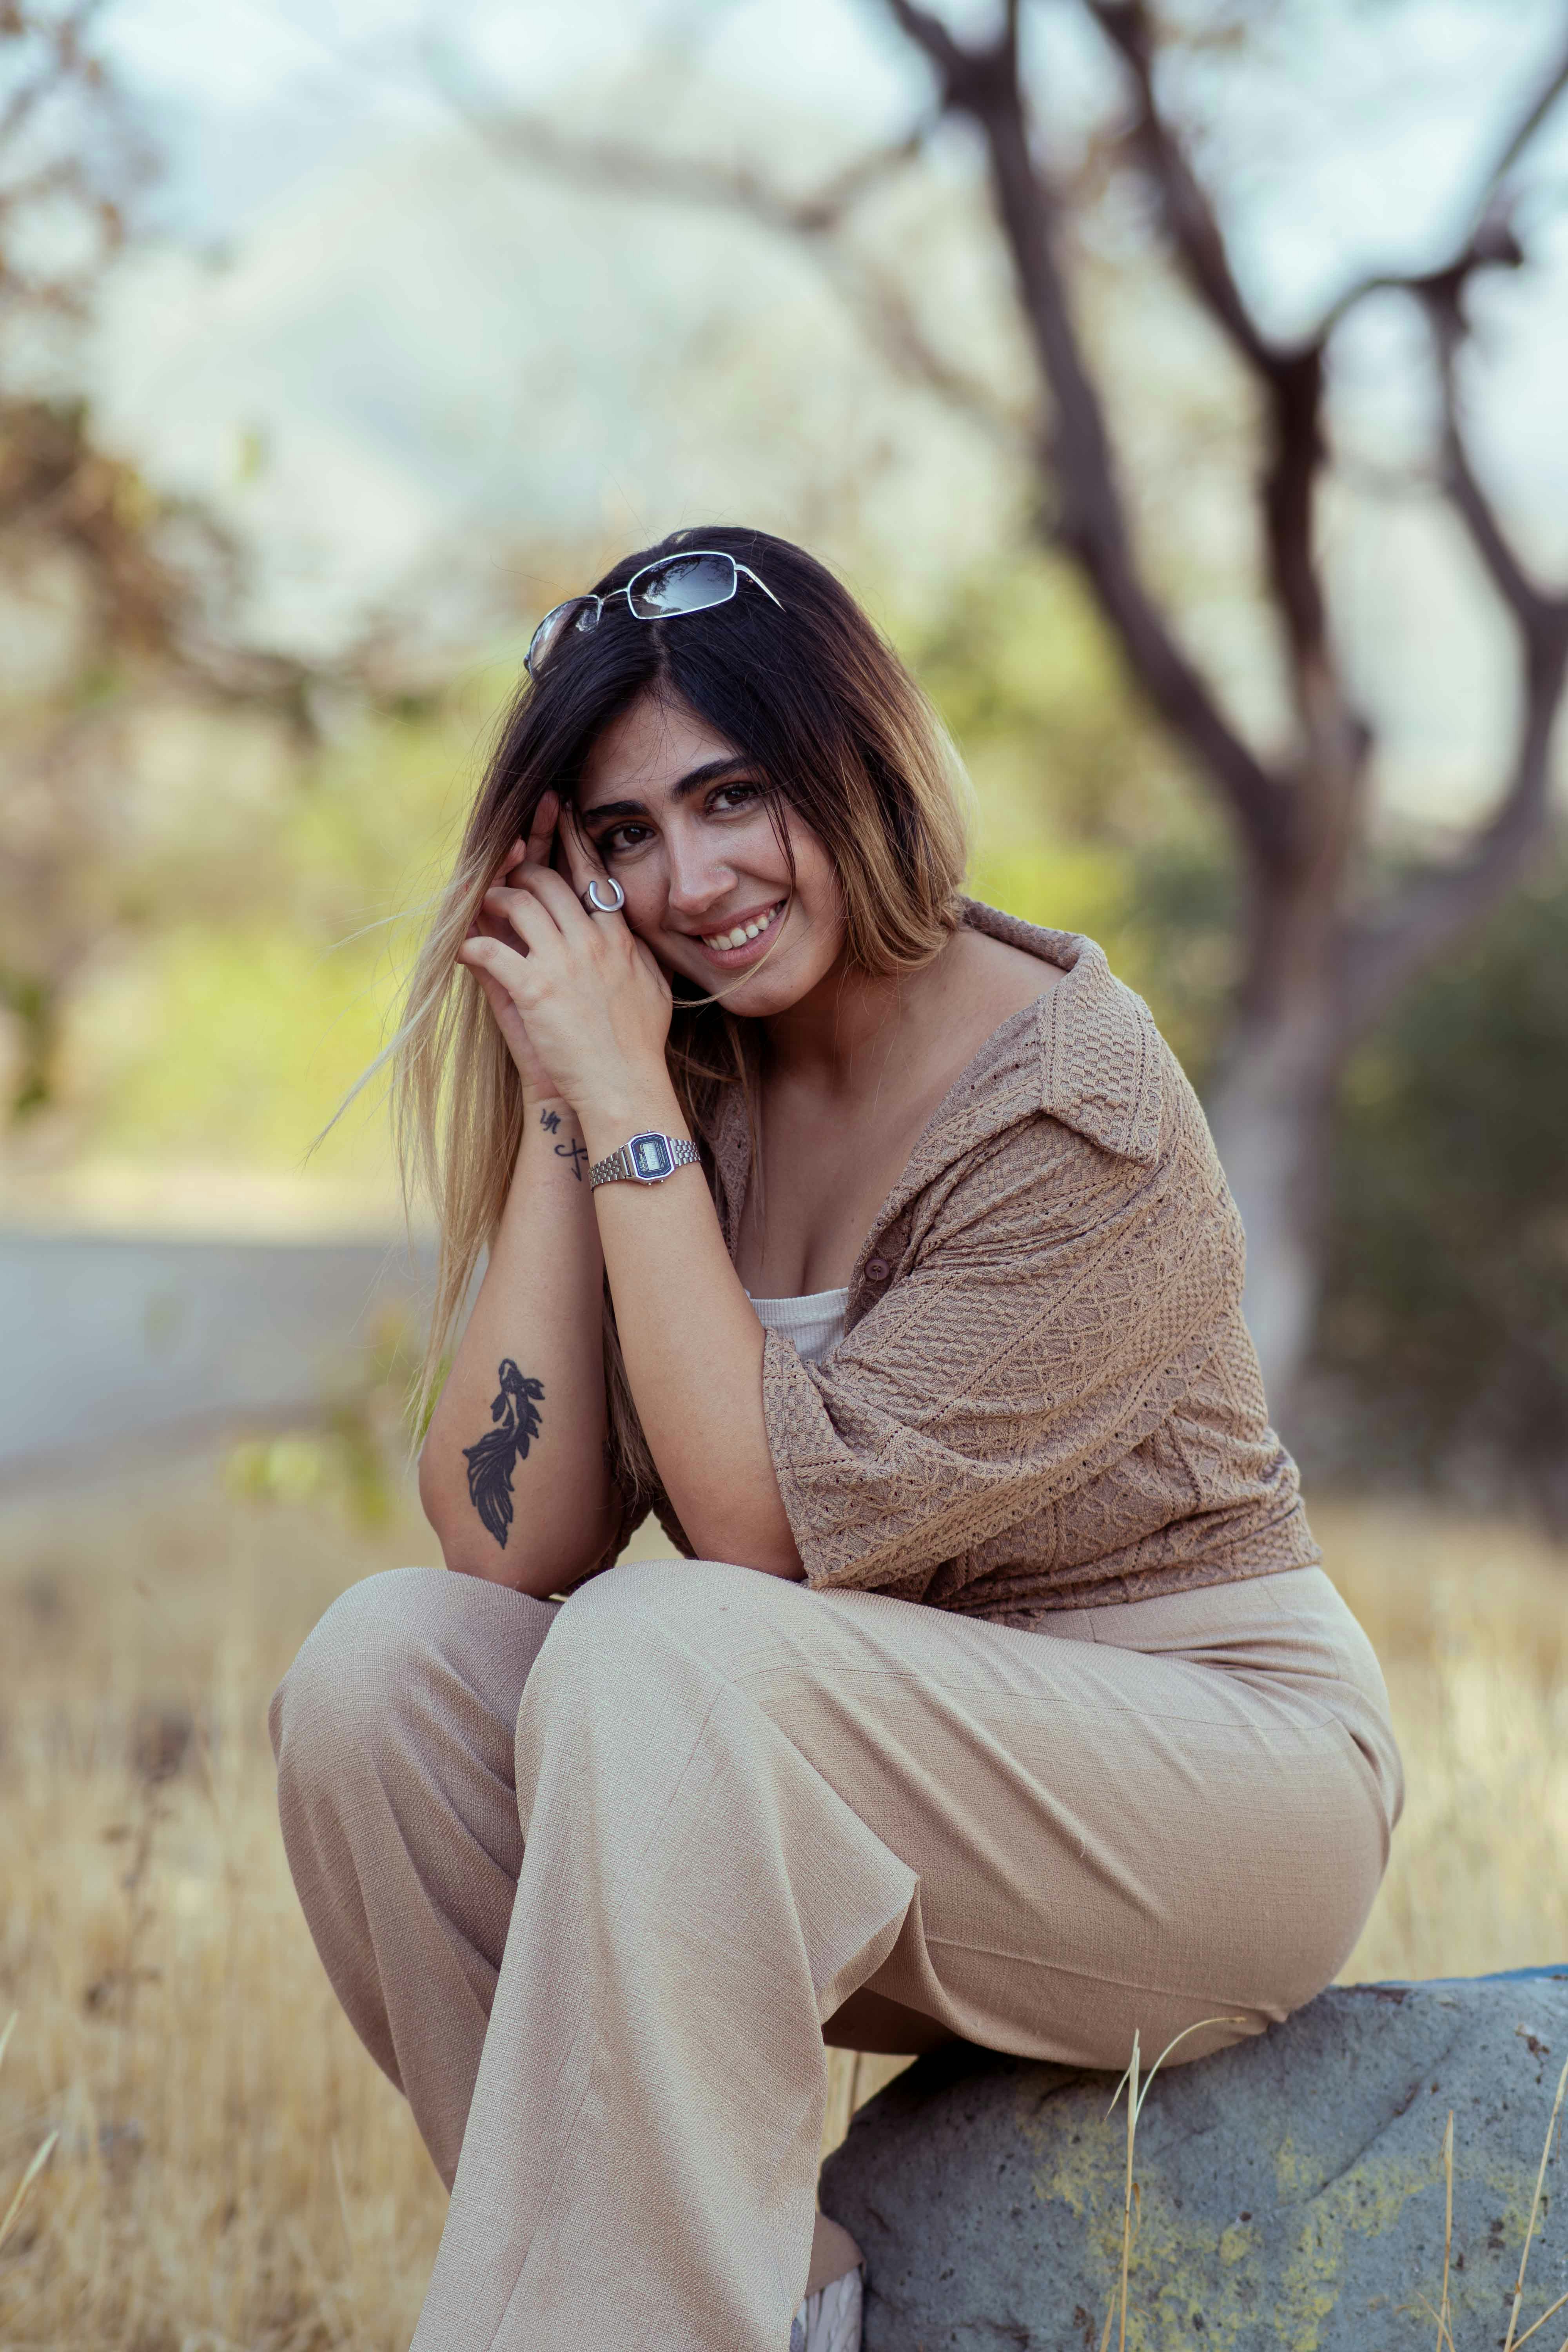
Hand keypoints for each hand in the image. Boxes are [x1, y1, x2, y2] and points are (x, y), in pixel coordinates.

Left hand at [456, 799, 675, 1129]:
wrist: (624, 1087)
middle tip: (505, 880)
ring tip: (484, 911)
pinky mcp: (533, 988)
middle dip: (521, 872)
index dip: (570, 840)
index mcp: (618, 938)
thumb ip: (640, 956)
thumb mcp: (654, 990)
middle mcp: (591, 942)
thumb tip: (631, 938)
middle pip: (548, 881)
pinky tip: (465, 951)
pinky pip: (492, 949)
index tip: (556, 813)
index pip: (591, 875)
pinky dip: (472, 945)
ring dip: (494, 901)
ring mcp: (562, 963)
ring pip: (518, 903)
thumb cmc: (639, 1047)